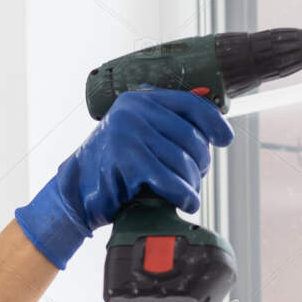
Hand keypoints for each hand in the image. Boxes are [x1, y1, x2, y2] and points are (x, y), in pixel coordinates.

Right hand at [14, 87, 233, 269]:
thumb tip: (208, 131)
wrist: (75, 190)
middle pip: (191, 136)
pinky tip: (187, 202)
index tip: (226, 138)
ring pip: (183, 160)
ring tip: (190, 194)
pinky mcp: (128, 161)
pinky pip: (169, 179)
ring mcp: (130, 134)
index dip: (214, 122)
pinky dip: (183, 194)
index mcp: (140, 99)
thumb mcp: (134, 134)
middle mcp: (135, 111)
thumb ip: (163, 126)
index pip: (189, 103)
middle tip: (196, 177)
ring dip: (192, 183)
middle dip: (201, 162)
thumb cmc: (110, 165)